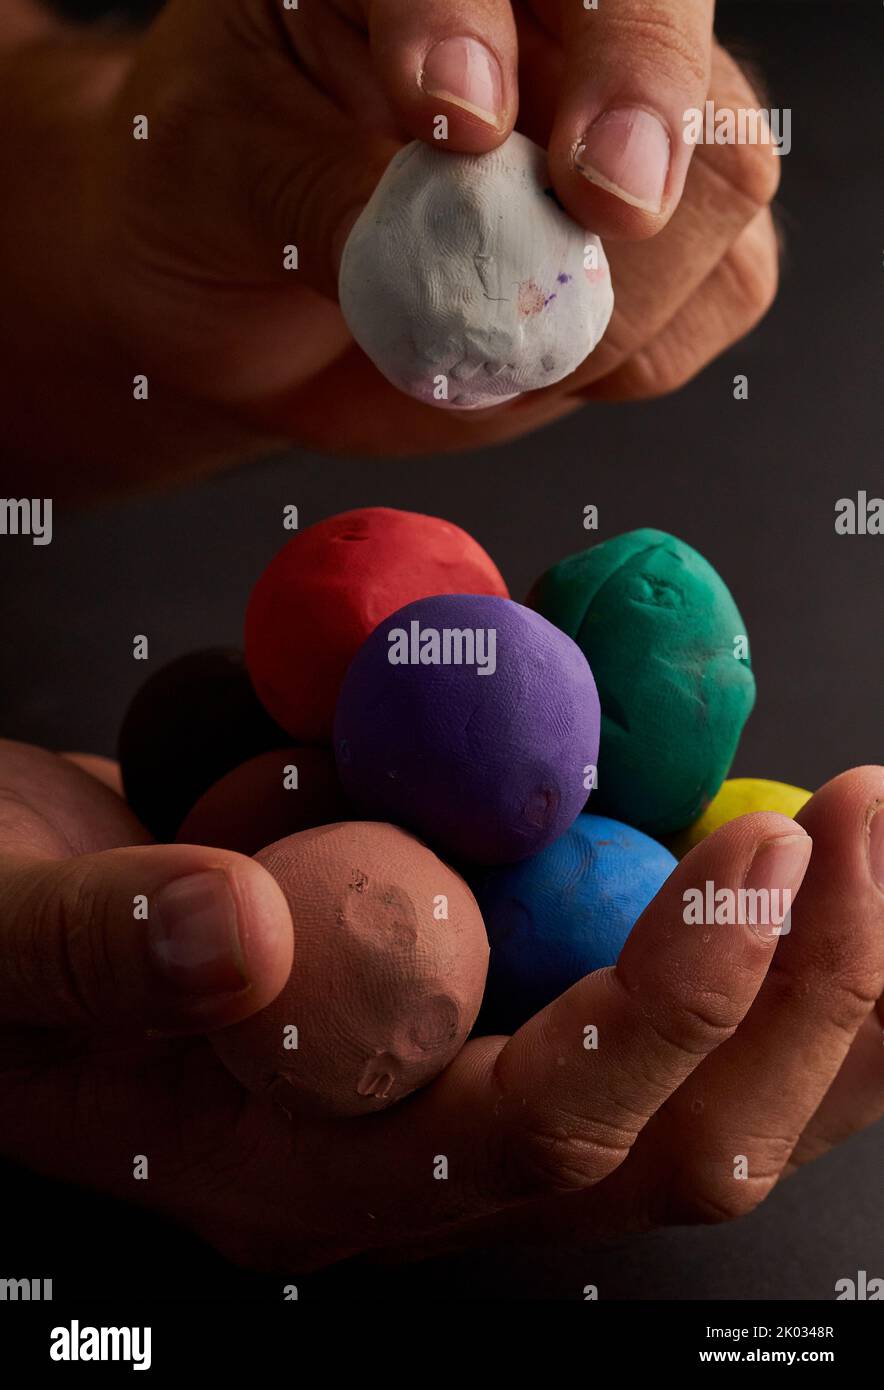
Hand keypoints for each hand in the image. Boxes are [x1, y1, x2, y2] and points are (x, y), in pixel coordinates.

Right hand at [3, 739, 880, 1272]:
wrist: (4, 913)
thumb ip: (94, 946)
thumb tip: (242, 927)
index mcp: (297, 1168)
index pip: (532, 1129)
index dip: (665, 1006)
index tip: (749, 846)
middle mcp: (406, 1156)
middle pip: (667, 1150)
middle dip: (801, 1002)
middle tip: (861, 821)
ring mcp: (458, 1087)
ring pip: (700, 1103)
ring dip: (821, 986)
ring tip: (883, 832)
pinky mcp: (484, 1007)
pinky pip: (658, 1007)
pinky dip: (759, 944)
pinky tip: (803, 850)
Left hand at [4, 1, 779, 490]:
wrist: (246, 293)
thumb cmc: (221, 189)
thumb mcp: (226, 166)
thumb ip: (332, 188)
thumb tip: (451, 226)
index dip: (475, 13)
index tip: (451, 115)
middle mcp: (551, 23)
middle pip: (664, 21)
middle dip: (648, 104)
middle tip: (600, 205)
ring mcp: (622, 132)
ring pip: (724, 171)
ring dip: (631, 282)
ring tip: (500, 332)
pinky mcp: (664, 250)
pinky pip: (725, 288)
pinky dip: (646, 348)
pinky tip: (547, 359)